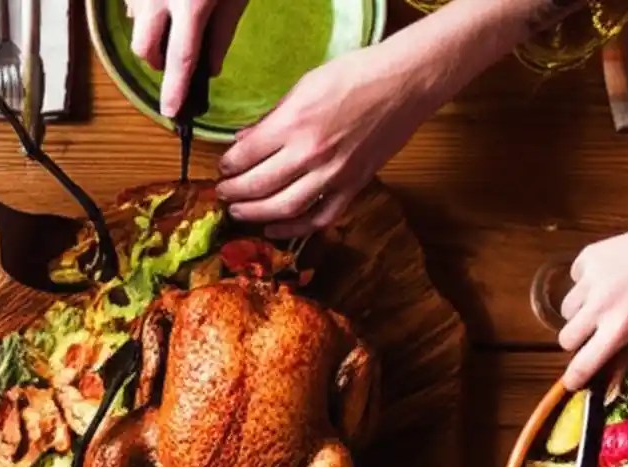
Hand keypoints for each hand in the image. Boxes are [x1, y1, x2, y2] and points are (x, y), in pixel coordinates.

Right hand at [126, 0, 248, 116]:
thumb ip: (222, 32)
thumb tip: (211, 70)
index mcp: (191, 3)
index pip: (181, 58)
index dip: (175, 88)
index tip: (170, 111)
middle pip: (144, 48)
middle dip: (156, 60)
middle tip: (173, 54)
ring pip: (134, 26)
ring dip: (150, 31)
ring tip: (172, 13)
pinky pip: (132, 5)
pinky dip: (146, 10)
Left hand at [217, 42, 441, 238]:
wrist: (405, 83)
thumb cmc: (356, 75)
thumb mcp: (304, 86)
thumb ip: (272, 118)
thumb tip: (244, 140)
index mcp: (294, 124)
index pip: (246, 155)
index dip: (228, 165)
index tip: (223, 167)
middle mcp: (311, 153)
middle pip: (259, 186)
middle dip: (234, 193)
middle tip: (223, 193)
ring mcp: (333, 174)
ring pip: (284, 209)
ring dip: (255, 215)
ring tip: (239, 212)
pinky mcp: (353, 186)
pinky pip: (320, 218)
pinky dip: (295, 230)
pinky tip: (275, 229)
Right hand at [558, 224, 627, 390]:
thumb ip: (625, 358)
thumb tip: (606, 384)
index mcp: (620, 328)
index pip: (584, 363)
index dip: (575, 377)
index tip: (572, 382)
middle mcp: (601, 306)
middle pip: (565, 338)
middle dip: (576, 340)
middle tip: (592, 333)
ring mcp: (590, 281)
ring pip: (566, 309)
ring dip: (580, 310)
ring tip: (604, 300)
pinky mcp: (585, 260)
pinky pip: (573, 281)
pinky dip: (585, 283)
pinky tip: (606, 277)